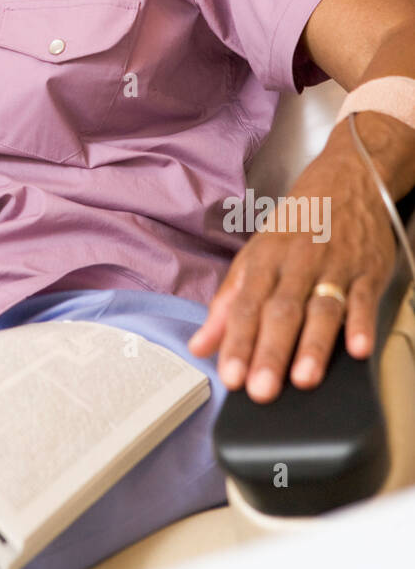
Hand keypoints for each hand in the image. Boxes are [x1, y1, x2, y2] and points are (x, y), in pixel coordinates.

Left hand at [187, 133, 396, 401]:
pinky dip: (361, 323)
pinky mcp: (367, 271)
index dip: (237, 342)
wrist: (349, 178)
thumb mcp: (256, 254)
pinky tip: (358, 349)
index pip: (246, 306)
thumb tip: (200, 344)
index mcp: (265, 260)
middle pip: (282, 311)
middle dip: (270, 352)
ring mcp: (334, 267)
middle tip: (261, 390)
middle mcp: (297, 263)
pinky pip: (364, 299)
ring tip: (304, 379)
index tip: (230, 376)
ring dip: (313, 345)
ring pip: (322, 309)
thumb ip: (228, 303)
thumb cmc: (298, 222)